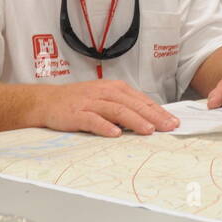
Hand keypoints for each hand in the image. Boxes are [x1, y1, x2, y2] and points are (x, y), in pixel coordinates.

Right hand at [37, 80, 178, 135]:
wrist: (47, 101)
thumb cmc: (79, 101)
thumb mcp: (105, 98)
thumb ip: (124, 106)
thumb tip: (149, 120)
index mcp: (115, 88)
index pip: (141, 100)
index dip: (158, 111)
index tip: (173, 121)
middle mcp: (105, 92)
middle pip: (133, 104)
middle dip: (153, 116)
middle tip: (168, 127)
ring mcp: (91, 102)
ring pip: (117, 110)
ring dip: (134, 120)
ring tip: (148, 130)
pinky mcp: (77, 113)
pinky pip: (93, 120)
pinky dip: (105, 126)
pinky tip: (115, 134)